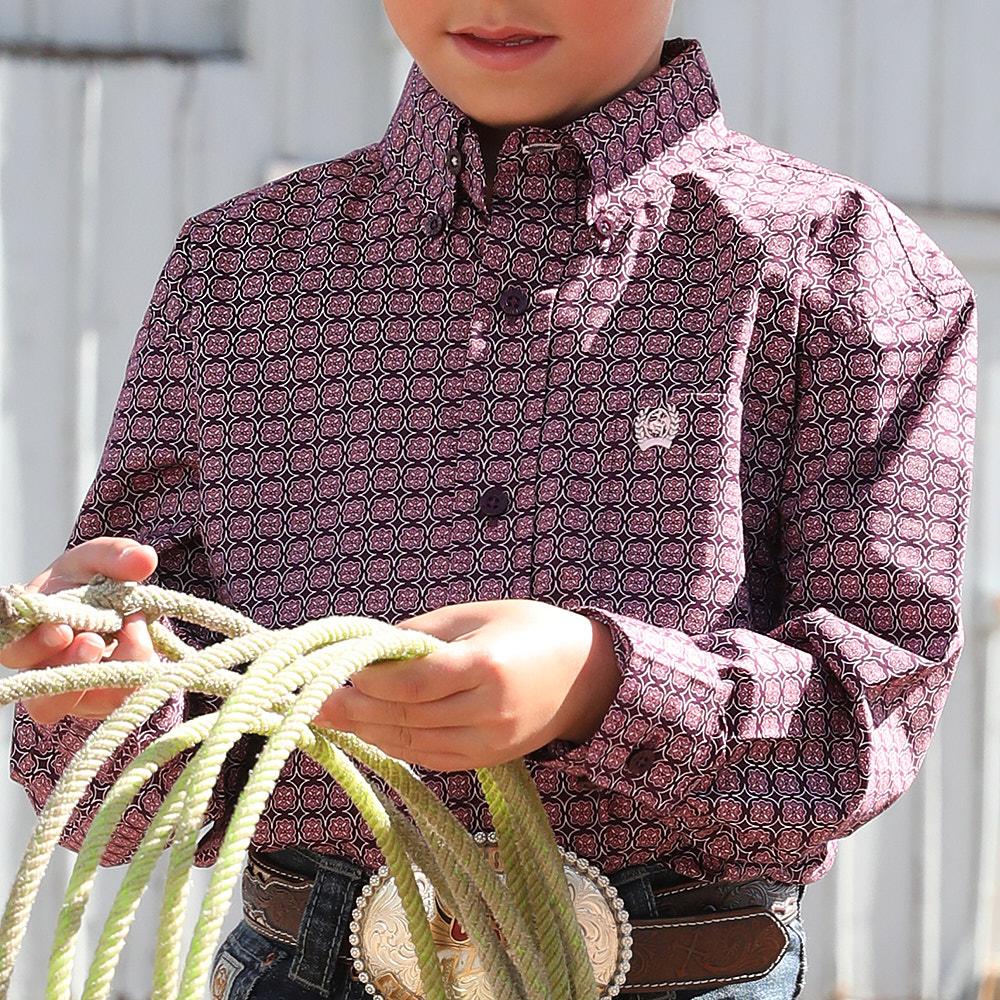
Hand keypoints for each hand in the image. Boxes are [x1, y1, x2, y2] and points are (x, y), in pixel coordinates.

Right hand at [0, 537, 159, 723]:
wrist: (118, 601)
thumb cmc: (89, 581)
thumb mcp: (96, 559)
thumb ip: (114, 556)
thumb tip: (145, 559)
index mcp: (26, 637)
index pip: (14, 652)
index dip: (33, 647)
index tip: (61, 629)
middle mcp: (45, 673)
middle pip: (42, 697)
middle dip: (70, 668)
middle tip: (94, 641)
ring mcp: (78, 693)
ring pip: (87, 704)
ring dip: (108, 676)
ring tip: (131, 635)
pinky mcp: (111, 699)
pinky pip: (122, 698)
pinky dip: (138, 670)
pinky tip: (146, 637)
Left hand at [315, 599, 620, 770]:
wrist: (588, 675)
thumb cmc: (531, 629)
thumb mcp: (478, 615)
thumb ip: (424, 634)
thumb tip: (372, 650)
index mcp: (485, 666)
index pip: (413, 683)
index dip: (371, 681)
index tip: (339, 671)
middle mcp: (488, 711)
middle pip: (407, 717)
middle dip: (356, 710)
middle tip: (315, 701)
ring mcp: (491, 741)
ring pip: (414, 744)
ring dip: (369, 731)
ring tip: (333, 717)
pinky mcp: (491, 759)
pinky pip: (433, 758)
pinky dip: (399, 746)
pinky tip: (373, 732)